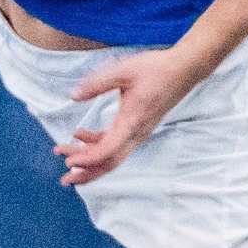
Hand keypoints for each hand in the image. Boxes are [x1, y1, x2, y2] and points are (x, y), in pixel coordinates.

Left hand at [58, 46, 206, 185]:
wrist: (184, 70)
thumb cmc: (156, 69)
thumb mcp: (123, 71)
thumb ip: (97, 84)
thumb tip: (73, 95)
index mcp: (132, 122)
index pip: (107, 151)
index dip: (86, 159)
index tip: (67, 160)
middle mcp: (136, 133)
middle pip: (109, 162)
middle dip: (86, 172)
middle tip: (64, 178)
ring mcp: (139, 132)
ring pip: (113, 156)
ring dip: (90, 161)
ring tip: (67, 159)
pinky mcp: (139, 128)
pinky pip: (117, 145)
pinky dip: (98, 146)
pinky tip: (81, 137)